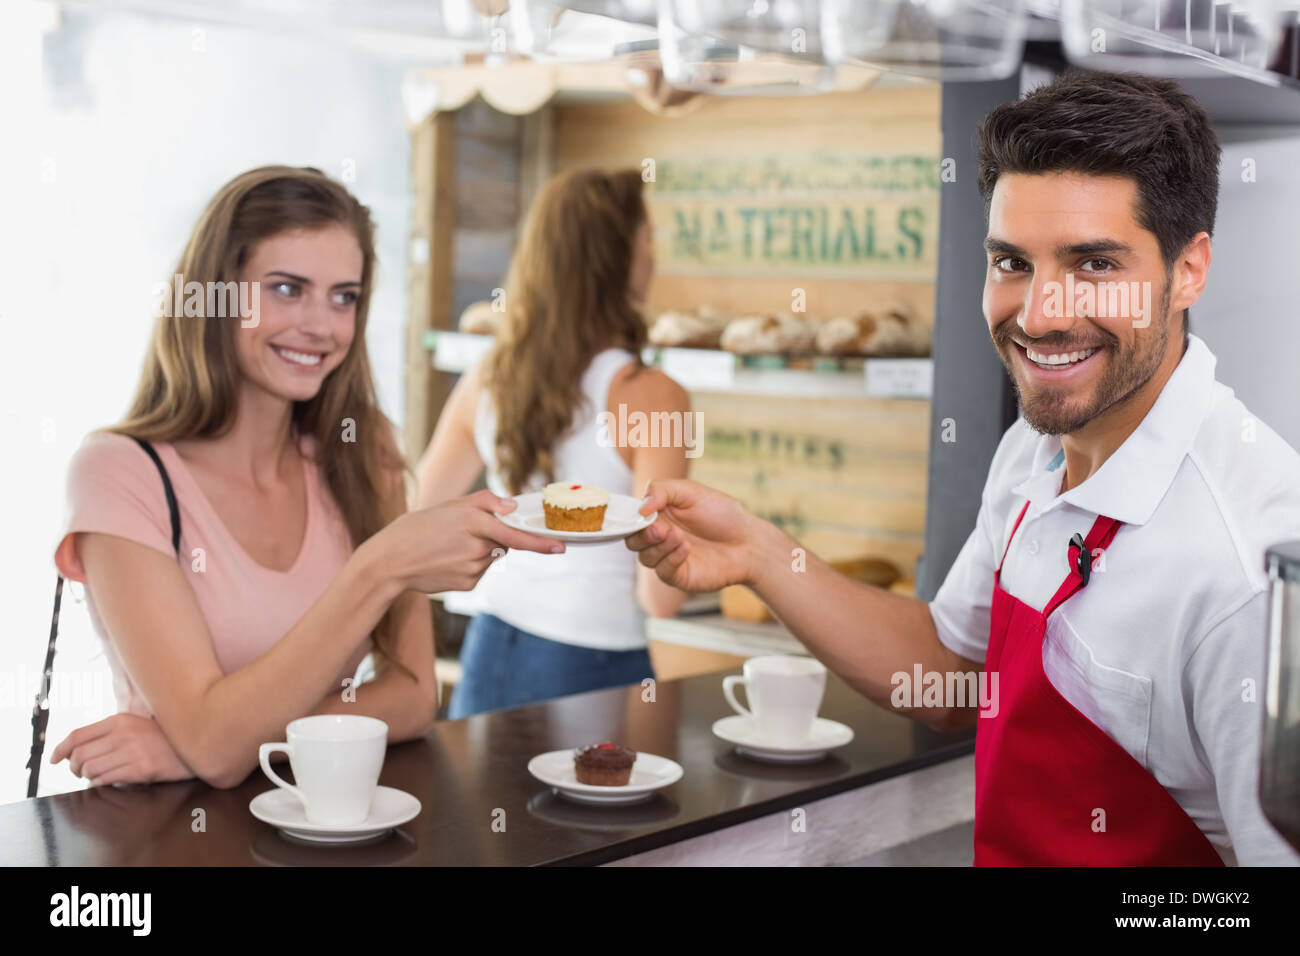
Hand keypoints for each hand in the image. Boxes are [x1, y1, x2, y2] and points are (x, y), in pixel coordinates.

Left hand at [49, 713, 194, 786]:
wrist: (197, 743)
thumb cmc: (163, 738)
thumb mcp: (136, 725)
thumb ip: (109, 732)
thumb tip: (75, 748)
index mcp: (120, 720)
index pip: (77, 735)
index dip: (60, 749)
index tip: (54, 759)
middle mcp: (124, 734)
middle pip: (79, 755)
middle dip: (74, 767)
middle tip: (81, 771)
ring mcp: (133, 752)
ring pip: (90, 769)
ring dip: (88, 777)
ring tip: (96, 776)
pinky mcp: (141, 769)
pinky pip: (106, 780)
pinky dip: (100, 783)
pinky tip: (107, 780)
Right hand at [380, 488, 564, 593]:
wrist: (390, 561)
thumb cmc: (419, 528)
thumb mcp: (450, 505)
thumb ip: (485, 501)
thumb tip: (512, 507)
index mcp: (472, 522)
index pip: (515, 534)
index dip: (540, 542)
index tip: (561, 547)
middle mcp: (476, 547)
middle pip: (504, 542)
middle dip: (492, 537)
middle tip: (462, 533)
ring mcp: (473, 568)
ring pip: (492, 556)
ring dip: (480, 550)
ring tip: (449, 547)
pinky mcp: (468, 584)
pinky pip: (481, 571)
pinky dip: (471, 565)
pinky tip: (448, 561)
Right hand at [625, 479, 762, 592]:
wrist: (748, 541)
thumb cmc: (722, 514)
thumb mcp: (691, 491)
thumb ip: (662, 490)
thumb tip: (640, 507)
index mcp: (658, 514)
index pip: (630, 518)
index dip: (630, 517)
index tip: (640, 514)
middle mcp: (659, 537)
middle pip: (632, 541)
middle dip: (641, 535)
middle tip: (659, 528)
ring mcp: (667, 557)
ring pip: (644, 557)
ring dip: (659, 546)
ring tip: (679, 536)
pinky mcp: (678, 575)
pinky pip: (662, 571)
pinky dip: (671, 558)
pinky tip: (686, 548)